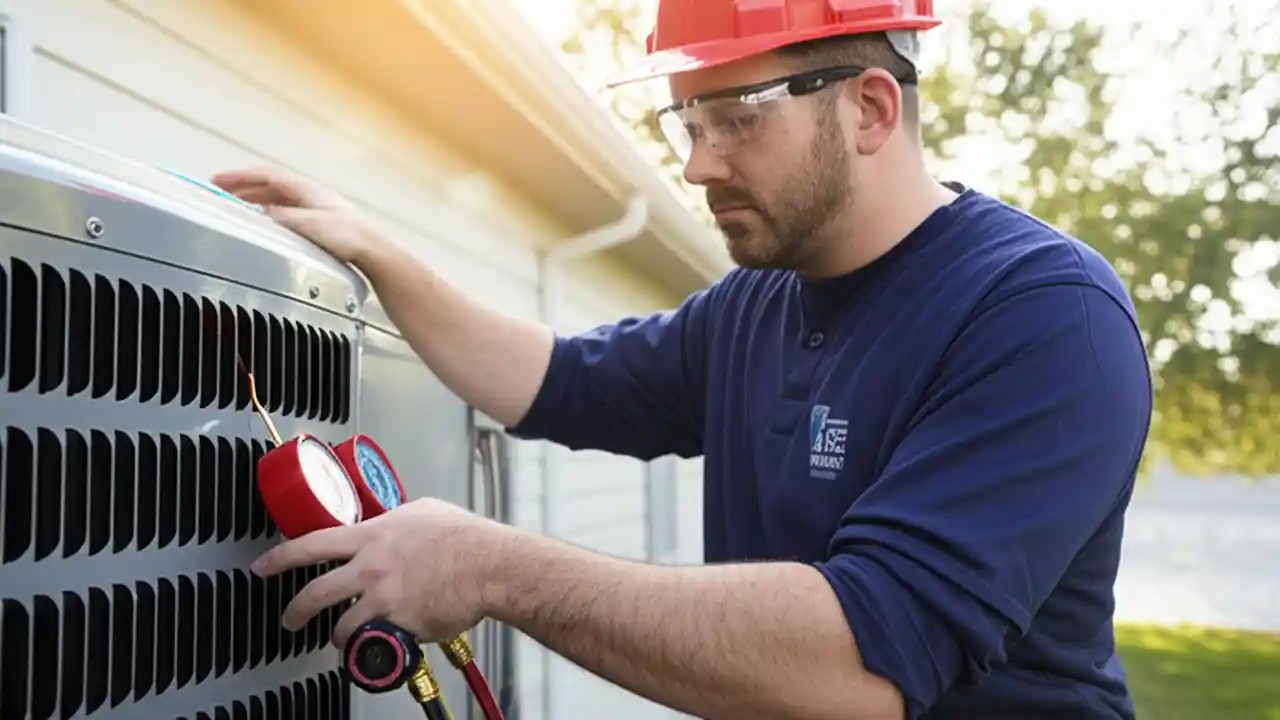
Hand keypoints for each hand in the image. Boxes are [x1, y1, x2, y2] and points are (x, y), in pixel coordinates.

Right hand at [210, 166, 386, 266]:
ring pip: (275, 195)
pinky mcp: (317, 219)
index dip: (239, 177)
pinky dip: (266, 209)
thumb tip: (260, 213)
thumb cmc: (347, 236)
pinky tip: (262, 218)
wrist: (373, 249)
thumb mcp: (309, 225)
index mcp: (305, 189)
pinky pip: (284, 208)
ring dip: (253, 197)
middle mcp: (308, 193)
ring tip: (234, 203)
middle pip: (268, 183)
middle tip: (219, 190)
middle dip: (242, 185)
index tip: (217, 181)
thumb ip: (283, 218)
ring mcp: (313, 205)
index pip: (265, 175)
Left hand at [250, 497, 515, 648]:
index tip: (262, 566)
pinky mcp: (400, 623)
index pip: (313, 544)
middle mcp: (371, 566)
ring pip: (341, 625)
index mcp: (373, 535)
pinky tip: (375, 647)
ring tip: (339, 640)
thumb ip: (396, 519)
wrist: (490, 565)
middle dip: (294, 611)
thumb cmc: (465, 536)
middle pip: (315, 592)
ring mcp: (383, 597)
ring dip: (336, 636)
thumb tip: (389, 522)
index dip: (280, 557)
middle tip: (288, 619)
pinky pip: (375, 640)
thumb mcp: (423, 511)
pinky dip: (372, 646)